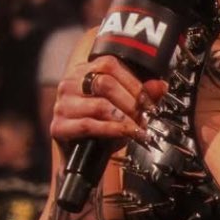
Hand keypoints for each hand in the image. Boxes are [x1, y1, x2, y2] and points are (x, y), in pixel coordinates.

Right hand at [51, 54, 167, 163]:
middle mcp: (70, 84)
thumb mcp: (125, 107)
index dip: (133, 83)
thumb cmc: (103, 126)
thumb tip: (160, 86)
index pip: (109, 65)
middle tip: (145, 116)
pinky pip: (89, 125)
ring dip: (125, 119)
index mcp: (85, 71)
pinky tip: (125, 134)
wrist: (83, 154)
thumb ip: (142, 95)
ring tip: (137, 128)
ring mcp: (63, 105)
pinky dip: (112, 130)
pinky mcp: (59, 126)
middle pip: (105, 83)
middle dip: (131, 102)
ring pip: (99, 105)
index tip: (149, 100)